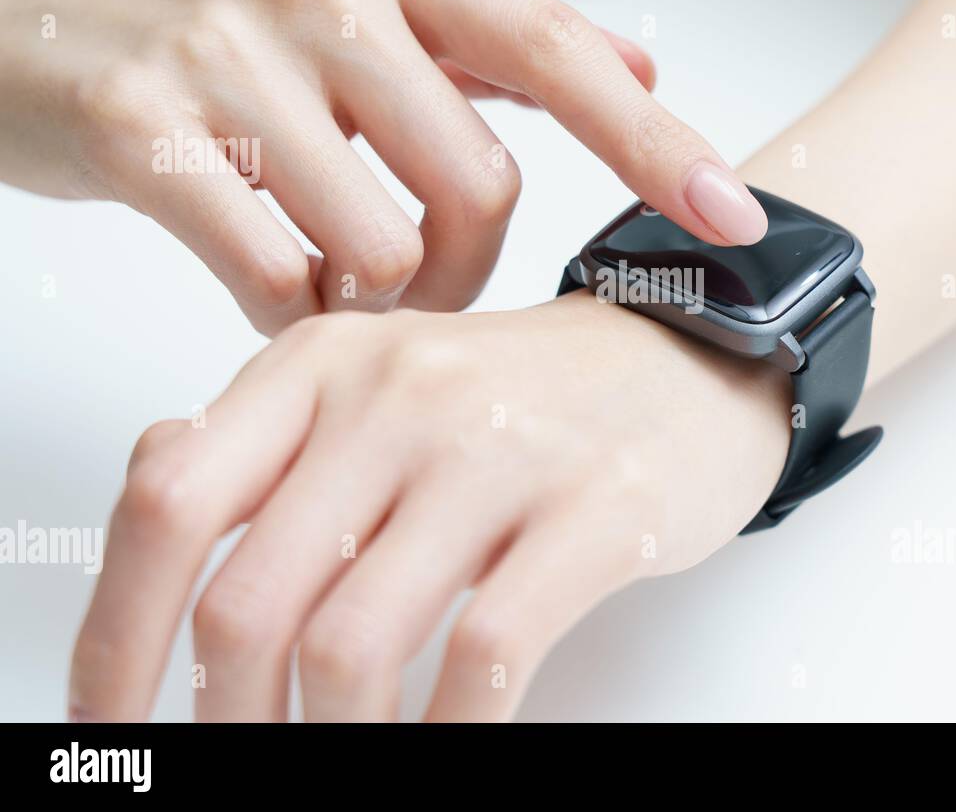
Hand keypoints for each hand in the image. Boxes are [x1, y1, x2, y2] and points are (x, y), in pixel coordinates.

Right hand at [0, 0, 766, 333]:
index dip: (656, 142)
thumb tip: (641, 63)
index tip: (733, 220)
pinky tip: (266, 282)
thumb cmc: (220, 32)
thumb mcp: (365, 4)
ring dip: (372, 297)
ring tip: (325, 274)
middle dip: (463, 270)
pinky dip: (289, 313)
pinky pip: (273, 277)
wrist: (24, 27)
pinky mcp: (143, 129)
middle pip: (477, 187)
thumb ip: (496, 48)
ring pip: (379, 246)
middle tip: (418, 286)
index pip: (558, 54)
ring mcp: (228, 55)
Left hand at [69, 293, 790, 720]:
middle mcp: (400, 392)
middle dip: (226, 717)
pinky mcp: (596, 509)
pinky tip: (442, 746)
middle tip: (236, 754)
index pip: (169, 501)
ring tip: (340, 757)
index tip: (114, 719)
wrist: (683, 357)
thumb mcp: (378, 380)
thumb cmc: (519, 392)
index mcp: (325, 361)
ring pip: (355, 643)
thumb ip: (268, 439)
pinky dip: (446, 735)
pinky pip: (486, 656)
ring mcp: (502, 450)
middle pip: (250, 598)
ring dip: (330, 741)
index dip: (116, 634)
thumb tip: (152, 499)